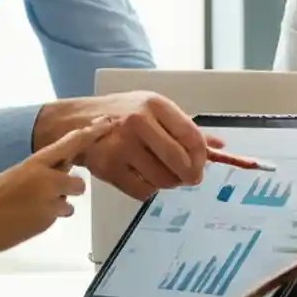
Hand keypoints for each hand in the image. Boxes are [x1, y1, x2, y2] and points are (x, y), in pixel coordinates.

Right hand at [0, 117, 115, 256]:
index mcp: (35, 162)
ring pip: (69, 203)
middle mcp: (46, 179)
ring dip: (57, 205)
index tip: (108, 124)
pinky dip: (46, 218)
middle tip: (51, 192)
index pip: (71, 144)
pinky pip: (56, 217)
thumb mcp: (16, 174)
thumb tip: (61, 169)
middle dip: (69, 188)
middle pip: (79, 182)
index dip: (92, 133)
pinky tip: (25, 219)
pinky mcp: (46, 222)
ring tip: (31, 207)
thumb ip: (41, 170)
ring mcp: (48, 202)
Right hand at [38, 92, 208, 200]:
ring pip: (163, 180)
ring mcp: (122, 146)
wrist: (76, 121)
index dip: (202, 158)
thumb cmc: (121, 114)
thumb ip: (185, 127)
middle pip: (180, 162)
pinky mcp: (108, 167)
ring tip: (161, 173)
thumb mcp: (153, 109)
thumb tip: (220, 147)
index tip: (202, 166)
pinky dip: (148, 190)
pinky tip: (142, 177)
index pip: (192, 137)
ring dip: (168, 183)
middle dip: (190, 176)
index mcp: (154, 104)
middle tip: (189, 178)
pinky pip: (143, 192)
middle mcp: (138, 122)